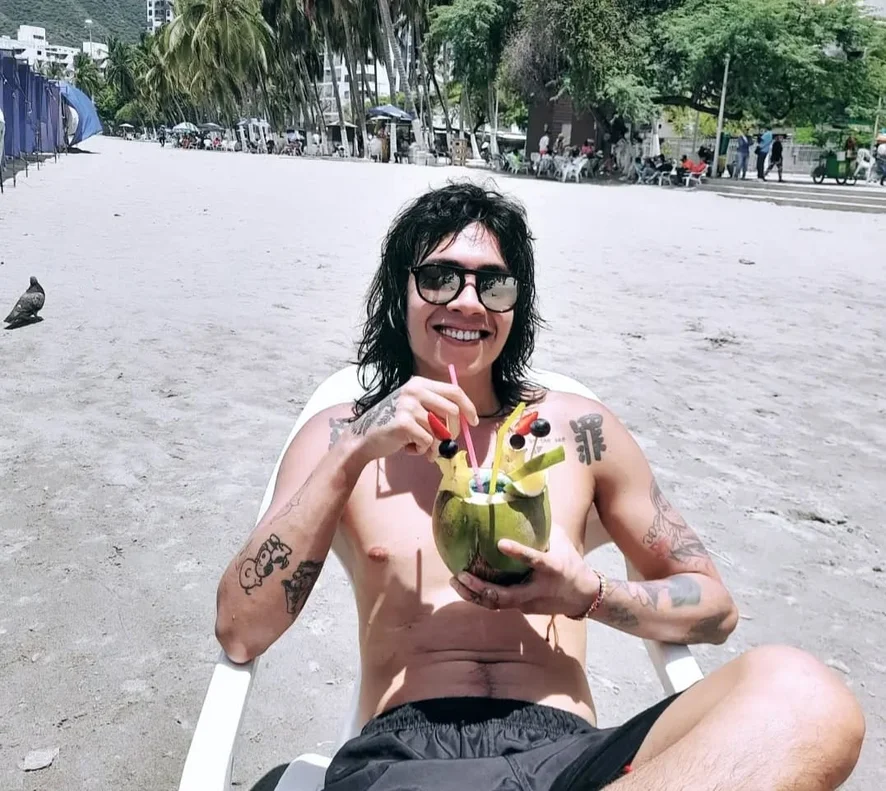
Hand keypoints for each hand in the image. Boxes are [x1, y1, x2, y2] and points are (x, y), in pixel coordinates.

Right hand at [351, 376, 477, 462]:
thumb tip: (465, 420)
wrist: (363, 437)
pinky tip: (408, 448)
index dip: (468, 407)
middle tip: (443, 444)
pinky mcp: (404, 423)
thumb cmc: (392, 425)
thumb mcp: (414, 408)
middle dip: (452, 432)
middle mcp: (414, 391)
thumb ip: (436, 410)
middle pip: (453, 412)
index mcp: (419, 384)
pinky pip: (428, 442)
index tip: (474, 421)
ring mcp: (408, 406)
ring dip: (433, 446)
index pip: (454, 391)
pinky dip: (422, 451)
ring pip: (440, 432)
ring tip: (418, 447)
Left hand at [450, 526, 598, 617]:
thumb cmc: (569, 561)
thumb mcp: (561, 540)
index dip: (519, 553)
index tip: (500, 543)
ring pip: (497, 604)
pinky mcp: (522, 609)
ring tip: (455, 580)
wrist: (581, 596)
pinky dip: (479, 597)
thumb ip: (542, 524)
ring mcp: (528, 603)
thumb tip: (522, 497)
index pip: (534, 561)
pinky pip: (498, 605)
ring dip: (474, 595)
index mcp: (551, 568)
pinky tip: (463, 586)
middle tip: (462, 574)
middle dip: (482, 588)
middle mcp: (537, 589)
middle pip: (506, 595)